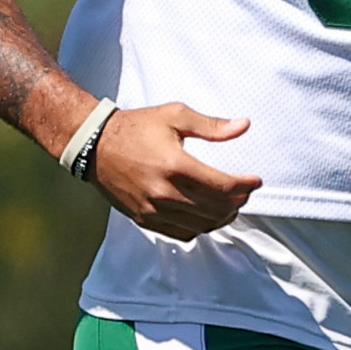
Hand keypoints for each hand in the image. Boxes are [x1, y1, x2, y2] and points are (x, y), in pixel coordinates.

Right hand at [91, 101, 261, 239]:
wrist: (94, 146)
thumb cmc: (136, 127)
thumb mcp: (175, 116)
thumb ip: (212, 126)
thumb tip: (243, 126)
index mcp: (175, 165)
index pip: (223, 186)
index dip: (246, 186)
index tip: (255, 181)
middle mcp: (164, 192)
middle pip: (216, 209)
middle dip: (237, 202)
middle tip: (244, 192)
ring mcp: (153, 210)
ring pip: (201, 225)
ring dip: (222, 217)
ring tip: (229, 204)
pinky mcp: (144, 219)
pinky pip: (181, 233)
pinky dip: (200, 228)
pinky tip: (206, 216)